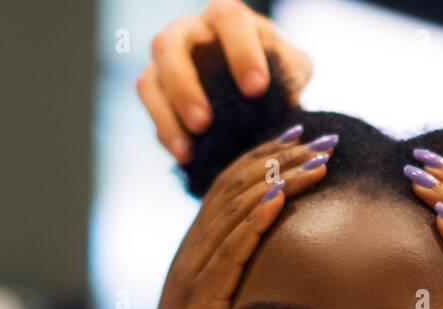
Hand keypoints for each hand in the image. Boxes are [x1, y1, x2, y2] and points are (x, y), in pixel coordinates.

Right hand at [127, 128, 332, 308]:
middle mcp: (194, 248)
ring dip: (280, 179)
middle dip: (281, 158)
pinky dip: (256, 220)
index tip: (301, 138)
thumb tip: (272, 265)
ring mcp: (195, 269)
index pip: (230, 185)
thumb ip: (237, 278)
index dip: (265, 157)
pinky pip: (230, 249)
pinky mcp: (202, 296)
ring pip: (237, 209)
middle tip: (320, 138)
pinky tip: (280, 199)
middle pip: (237, 186)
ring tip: (316, 160)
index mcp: (198, 247)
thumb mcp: (218, 305)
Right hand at [138, 0, 312, 162]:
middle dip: (185, 85)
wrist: (253, 89)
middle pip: (171, 45)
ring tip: (192, 143)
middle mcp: (189, 32)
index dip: (240, 52)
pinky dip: (167, 132)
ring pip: (150, 78)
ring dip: (168, 112)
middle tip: (205, 123)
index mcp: (227, 18)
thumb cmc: (273, 71)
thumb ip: (291, 76)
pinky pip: (150, 110)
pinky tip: (186, 156)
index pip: (228, 20)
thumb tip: (286, 100)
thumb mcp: (291, 69)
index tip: (257, 90)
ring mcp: (166, 60)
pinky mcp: (154, 88)